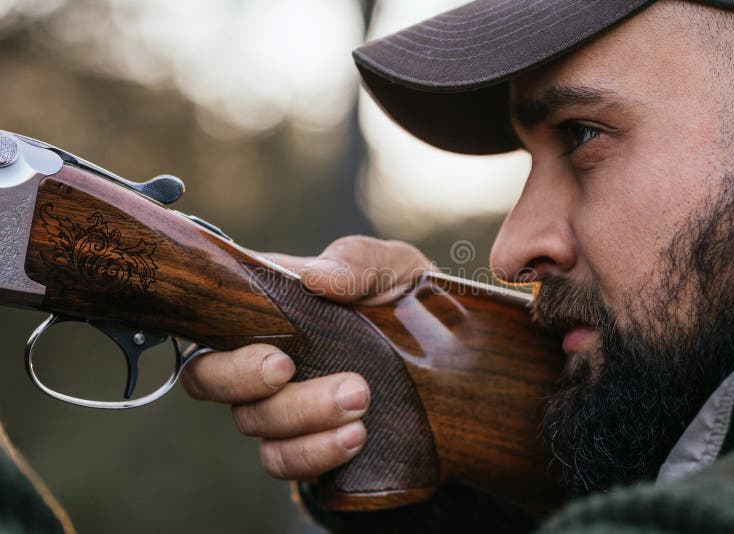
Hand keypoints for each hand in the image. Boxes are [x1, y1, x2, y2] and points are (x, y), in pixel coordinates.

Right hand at [181, 236, 432, 479]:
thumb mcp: (392, 268)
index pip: (211, 316)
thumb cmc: (403, 298)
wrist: (448, 356)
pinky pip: (283, 461)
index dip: (216, 332)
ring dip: (298, 416)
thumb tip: (317, 277)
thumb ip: (357, 262)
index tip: (273, 347)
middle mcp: (262, 356)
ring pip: (251, 422)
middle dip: (245, 379)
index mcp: (270, 304)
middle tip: (290, 368)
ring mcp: (280, 403)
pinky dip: (312, 453)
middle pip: (209, 377)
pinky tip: (354, 438)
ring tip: (358, 400)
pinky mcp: (306, 442)